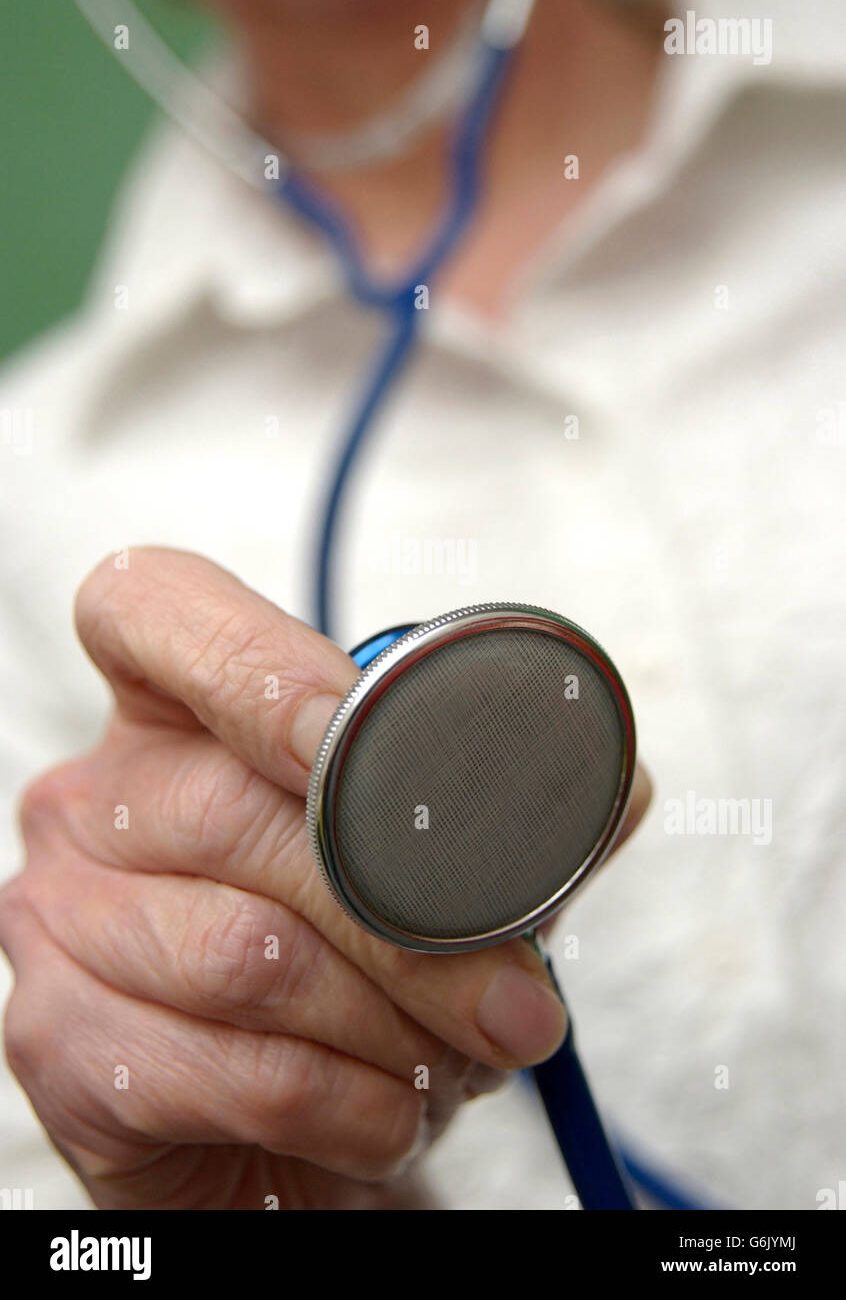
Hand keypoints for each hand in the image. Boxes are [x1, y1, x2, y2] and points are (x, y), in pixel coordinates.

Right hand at [0, 548, 650, 1208]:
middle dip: (419, 925)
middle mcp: (95, 799)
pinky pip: (244, 1068)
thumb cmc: (340, 974)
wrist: (264, 1135)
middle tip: (520, 997)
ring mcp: (62, 916)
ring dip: (401, 1025)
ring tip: (459, 1059)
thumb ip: (506, 819)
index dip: (254, 659)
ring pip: (255, 953)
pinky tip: (391, 1112)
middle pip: (250, 814)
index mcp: (172, 715)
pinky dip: (358, 1103)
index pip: (154, 610)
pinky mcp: (63, 1042)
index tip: (352, 724)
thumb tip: (622, 785)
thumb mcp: (428, 877)